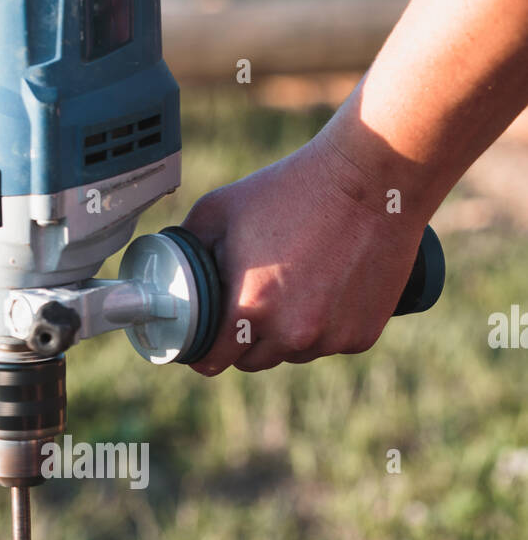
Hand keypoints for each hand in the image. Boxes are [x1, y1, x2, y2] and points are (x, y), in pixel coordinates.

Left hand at [183, 133, 428, 374]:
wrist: (371, 178)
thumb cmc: (293, 188)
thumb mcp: (220, 209)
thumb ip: (189, 247)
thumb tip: (169, 272)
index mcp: (250, 309)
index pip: (213, 361)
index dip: (203, 353)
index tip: (203, 344)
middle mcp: (292, 334)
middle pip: (253, 361)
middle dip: (244, 340)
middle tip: (251, 303)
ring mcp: (331, 338)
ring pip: (293, 354)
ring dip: (286, 334)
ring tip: (294, 287)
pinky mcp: (362, 335)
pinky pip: (331, 343)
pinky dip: (325, 327)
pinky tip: (327, 289)